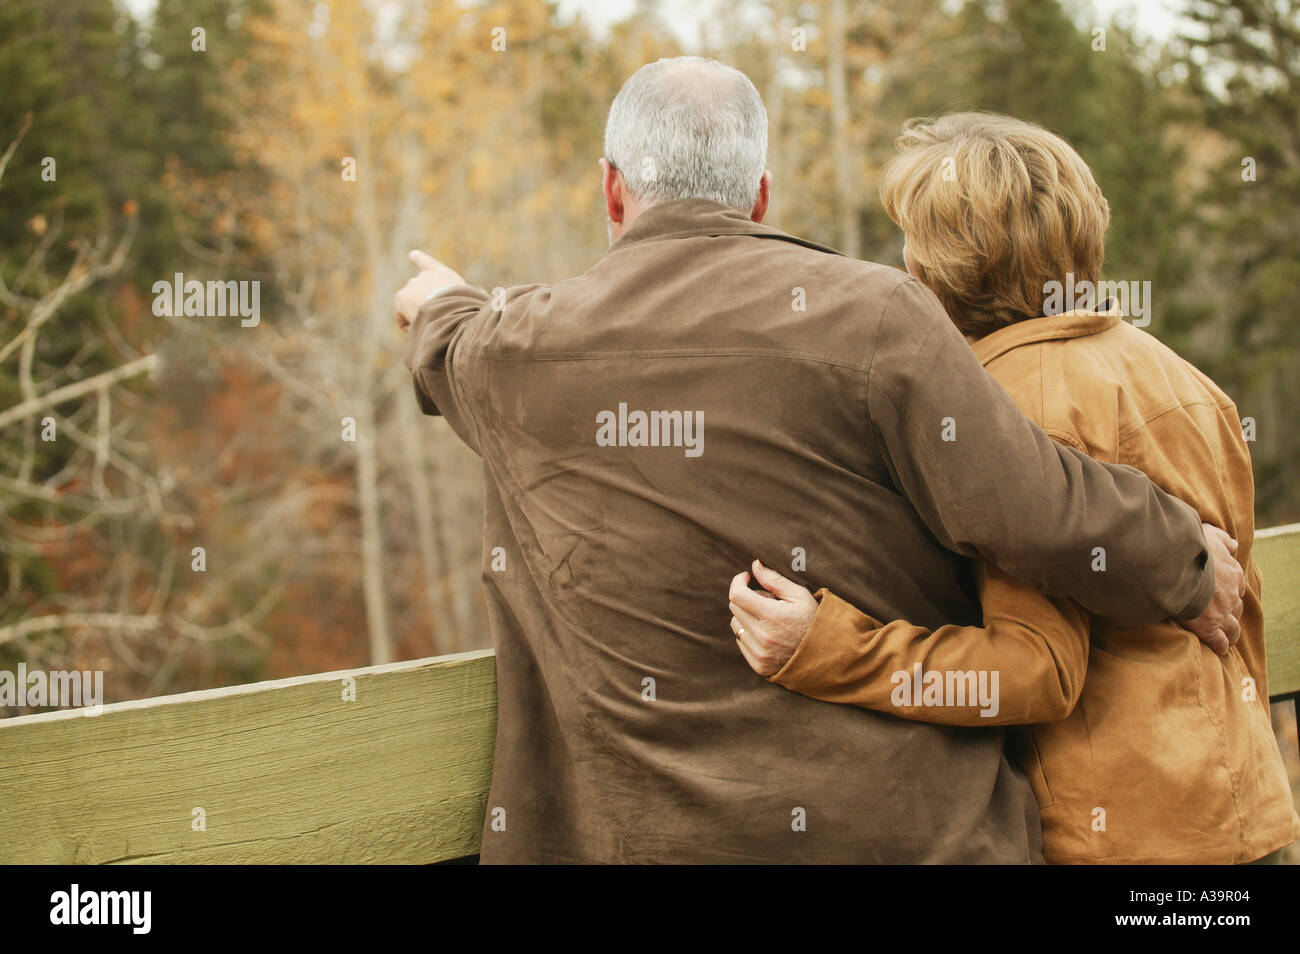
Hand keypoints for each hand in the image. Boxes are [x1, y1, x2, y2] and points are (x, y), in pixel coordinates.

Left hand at [394, 249, 464, 330]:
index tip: (412, 254)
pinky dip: (406, 323)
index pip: (429, 264)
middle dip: (422, 304)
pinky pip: (401, 315)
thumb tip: (443, 313)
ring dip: (416, 314)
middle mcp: (427, 275)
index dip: (420, 259)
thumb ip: (453, 300)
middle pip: (418, 292)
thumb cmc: (463, 311)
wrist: (452, 312)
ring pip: (410, 304)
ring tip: (430, 325)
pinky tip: (417, 328)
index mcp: (445, 275)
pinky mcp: (401, 296)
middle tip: (434, 319)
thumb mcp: (466, 302)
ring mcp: (413, 284)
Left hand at [728, 559, 818, 675]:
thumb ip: (774, 579)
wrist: (826, 655)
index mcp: (772, 616)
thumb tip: (754, 565)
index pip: (737, 595)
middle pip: (735, 608)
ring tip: (770, 619)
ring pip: (736, 625)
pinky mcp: (758, 664)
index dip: (738, 582)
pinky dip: (749, 634)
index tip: (747, 577)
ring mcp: (759, 653)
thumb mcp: (799, 595)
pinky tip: (768, 634)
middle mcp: (762, 636)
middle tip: (768, 600)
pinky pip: (741, 642)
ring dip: (747, 617)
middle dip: (747, 598)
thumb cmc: (813, 620)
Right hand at [1181, 523, 1245, 655]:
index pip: (1236, 587)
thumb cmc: (1189, 548)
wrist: (1175, 565)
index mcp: (1233, 573)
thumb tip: (1235, 545)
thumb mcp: (1210, 534)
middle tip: (1222, 617)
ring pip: (1233, 627)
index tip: (1222, 596)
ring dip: (1231, 632)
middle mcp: (1231, 594)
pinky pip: (1220, 641)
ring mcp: (1222, 612)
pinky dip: (1221, 645)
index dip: (1229, 593)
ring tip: (1226, 637)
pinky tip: (1219, 649)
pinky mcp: (1209, 627)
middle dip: (1230, 612)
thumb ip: (1223, 540)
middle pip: (1236, 608)